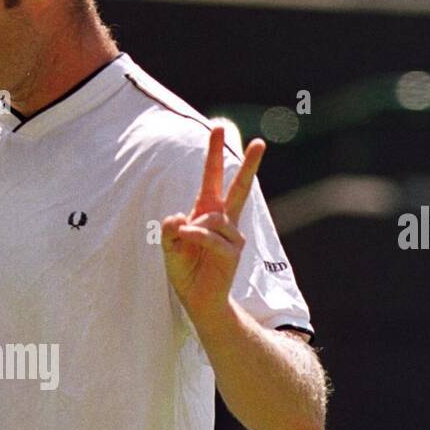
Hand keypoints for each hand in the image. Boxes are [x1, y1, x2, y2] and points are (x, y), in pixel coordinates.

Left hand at [162, 126, 264, 326]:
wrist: (199, 300)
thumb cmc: (186, 271)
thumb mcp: (170, 247)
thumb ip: (170, 230)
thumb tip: (180, 216)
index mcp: (207, 213)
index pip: (212, 179)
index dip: (214, 155)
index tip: (218, 129)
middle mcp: (223, 221)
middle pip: (239, 187)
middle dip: (248, 164)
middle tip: (260, 142)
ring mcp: (232, 236)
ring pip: (211, 217)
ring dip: (193, 229)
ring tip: (187, 245)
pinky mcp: (233, 252)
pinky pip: (210, 236)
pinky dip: (196, 236)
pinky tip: (187, 239)